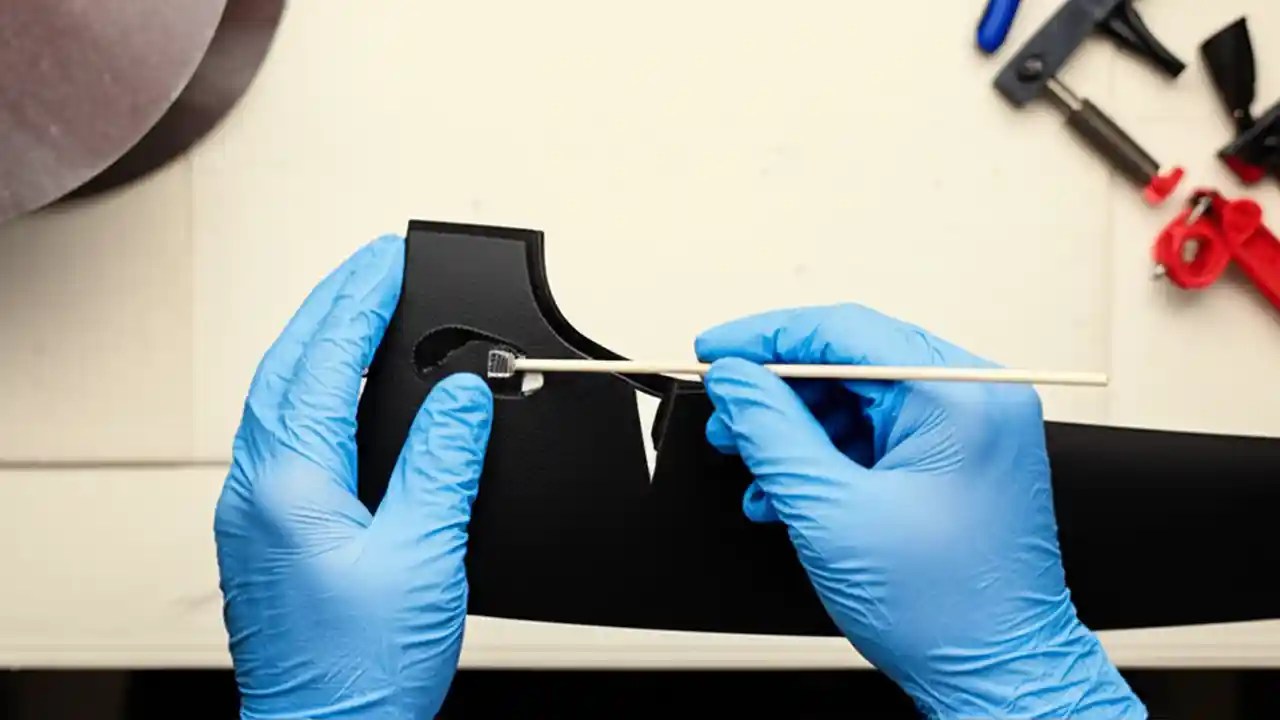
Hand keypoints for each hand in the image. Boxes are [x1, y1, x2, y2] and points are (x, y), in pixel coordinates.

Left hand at [215, 235, 493, 718]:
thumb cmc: (361, 672)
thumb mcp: (424, 555)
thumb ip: (442, 465)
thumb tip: (462, 396)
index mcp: (290, 485)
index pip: (321, 364)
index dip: (357, 304)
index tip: (385, 261)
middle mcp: (258, 492)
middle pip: (285, 369)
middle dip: (330, 308)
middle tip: (371, 268)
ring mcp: (255, 514)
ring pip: (278, 401)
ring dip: (317, 346)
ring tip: (359, 312)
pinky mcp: (266, 537)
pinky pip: (282, 437)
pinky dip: (312, 394)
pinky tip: (339, 397)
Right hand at [696, 305, 1144, 718]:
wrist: (998, 676)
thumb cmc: (946, 610)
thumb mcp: (829, 511)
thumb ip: (770, 430)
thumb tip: (735, 379)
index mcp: (960, 398)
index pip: (844, 330)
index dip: (765, 337)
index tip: (713, 349)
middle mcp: (976, 400)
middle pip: (850, 361)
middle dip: (777, 393)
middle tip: (727, 418)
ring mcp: (972, 430)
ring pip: (860, 399)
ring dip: (797, 432)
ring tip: (756, 470)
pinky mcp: (959, 459)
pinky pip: (880, 433)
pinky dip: (829, 456)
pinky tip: (790, 490)